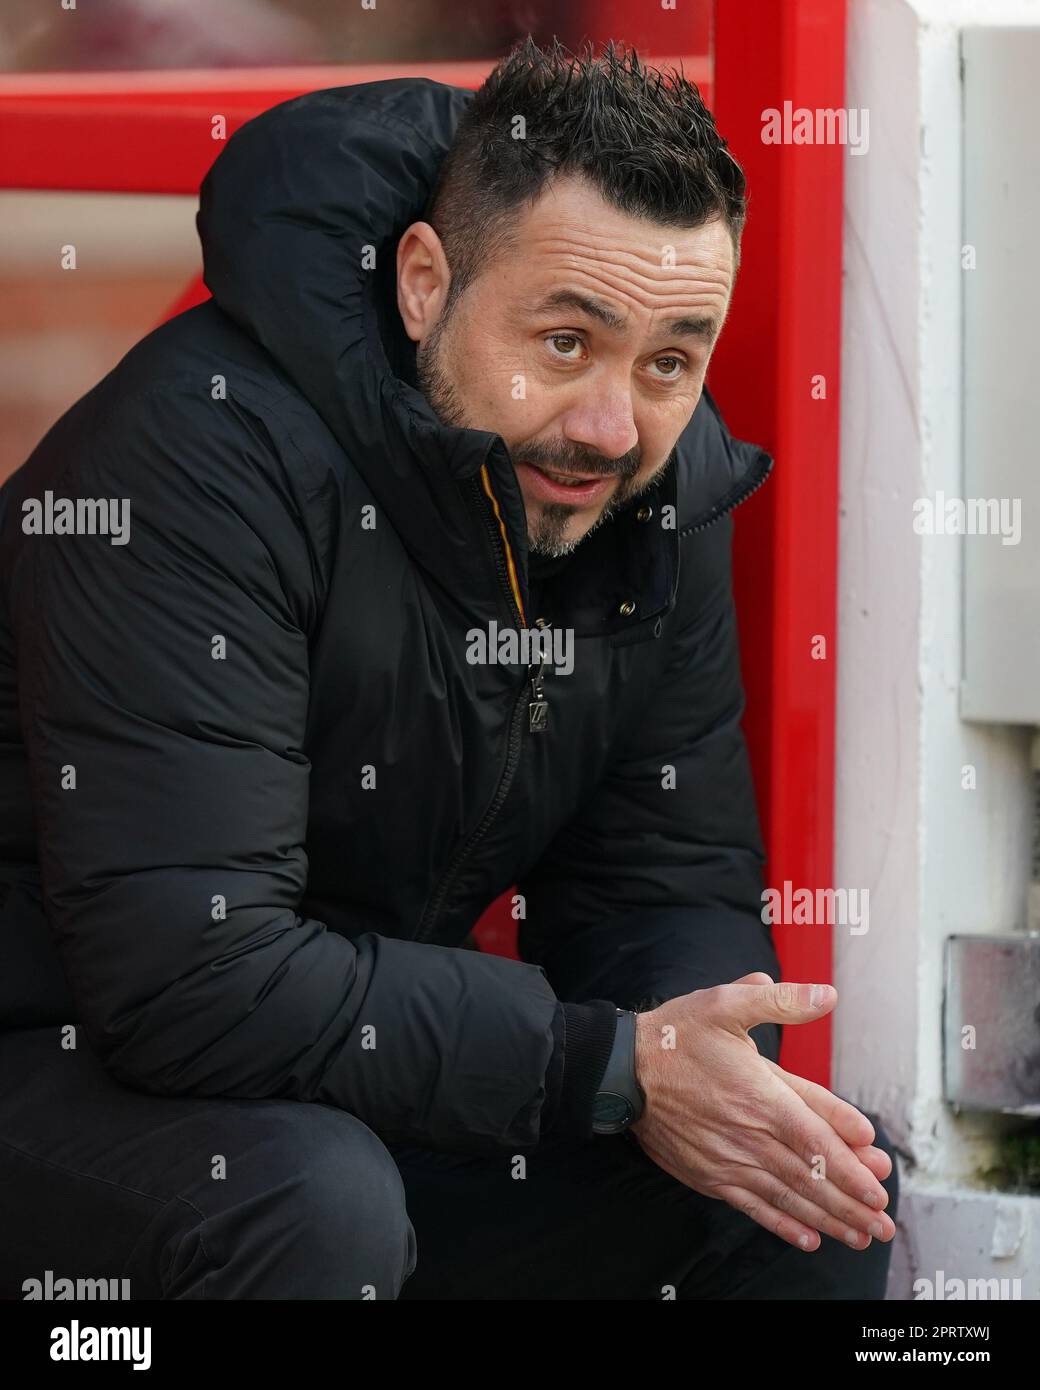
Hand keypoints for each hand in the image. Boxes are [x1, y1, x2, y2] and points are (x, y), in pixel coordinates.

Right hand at [628, 972, 895, 1252]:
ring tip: (859, 1236)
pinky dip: (783, 1225)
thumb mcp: (726, 1004)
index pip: (816, 1135)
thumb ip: (779, 1001)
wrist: (622, 1071)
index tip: (880, 1176)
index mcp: (759, 1093)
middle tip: (883, 1222)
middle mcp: (748, 1134)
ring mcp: (728, 1160)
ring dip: (828, 1219)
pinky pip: (753, 1207)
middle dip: (851, 1201)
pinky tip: (808, 1238)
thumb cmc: (676, 1035)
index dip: (851, 1160)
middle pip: (809, 1175)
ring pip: (787, 1197)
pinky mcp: (709, 1175)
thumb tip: (826, 995)